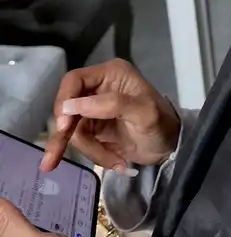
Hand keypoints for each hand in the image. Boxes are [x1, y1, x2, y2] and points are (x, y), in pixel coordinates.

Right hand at [42, 58, 180, 173]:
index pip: (74, 80)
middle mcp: (99, 87)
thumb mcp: (143, 113)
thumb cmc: (162, 123)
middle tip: (52, 160)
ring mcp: (94, 109)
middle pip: (67, 107)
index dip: (64, 101)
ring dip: (89, 150)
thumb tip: (72, 105)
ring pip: (72, 129)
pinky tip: (116, 162)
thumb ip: (111, 104)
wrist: (171, 146)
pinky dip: (95, 155)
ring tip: (114, 162)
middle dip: (64, 134)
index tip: (64, 126)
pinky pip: (82, 142)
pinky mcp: (94, 128)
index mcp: (111, 74)